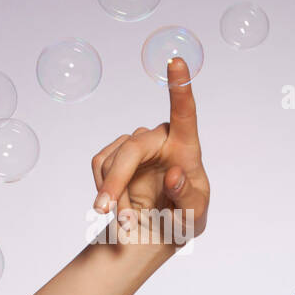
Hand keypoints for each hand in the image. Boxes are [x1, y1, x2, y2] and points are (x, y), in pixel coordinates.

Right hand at [90, 57, 209, 242]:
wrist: (157, 232)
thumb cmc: (183, 220)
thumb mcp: (193, 216)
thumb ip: (187, 196)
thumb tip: (174, 173)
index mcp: (187, 148)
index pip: (185, 113)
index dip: (180, 87)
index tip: (177, 62)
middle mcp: (160, 139)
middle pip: (133, 148)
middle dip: (117, 181)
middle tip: (105, 211)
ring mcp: (136, 145)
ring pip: (113, 162)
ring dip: (113, 196)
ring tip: (127, 221)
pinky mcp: (115, 153)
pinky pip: (101, 166)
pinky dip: (104, 191)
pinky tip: (115, 205)